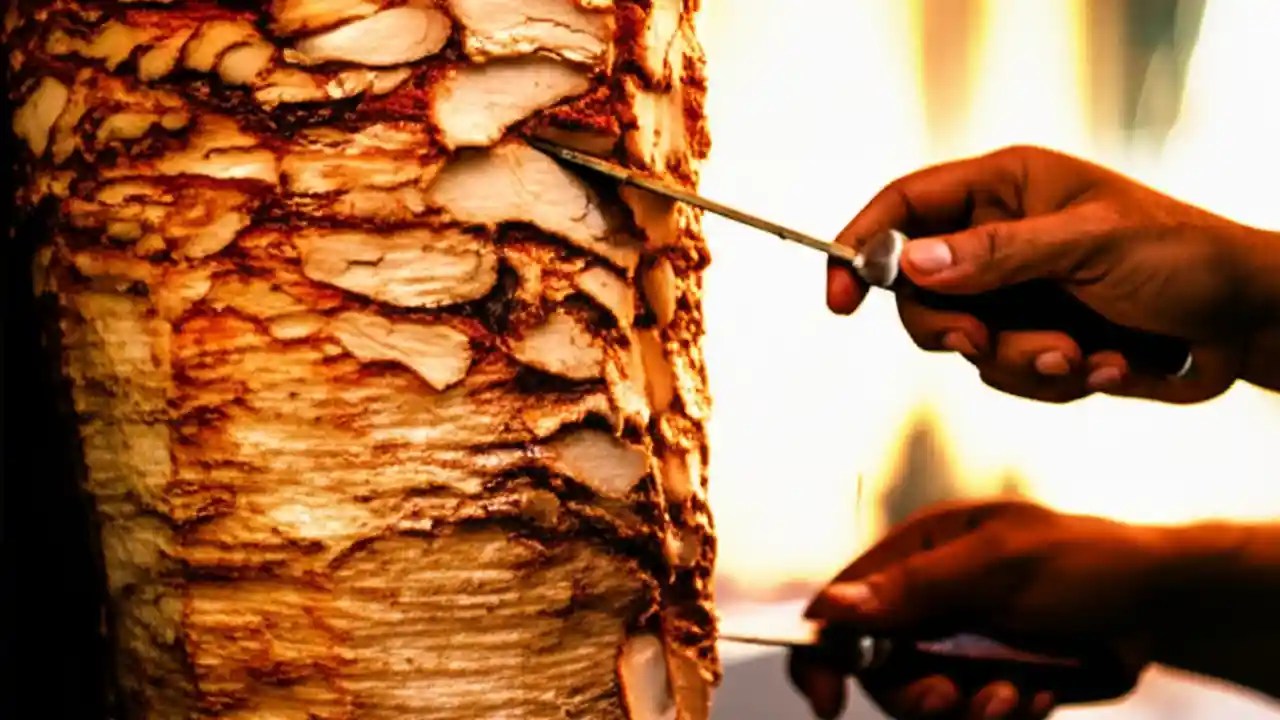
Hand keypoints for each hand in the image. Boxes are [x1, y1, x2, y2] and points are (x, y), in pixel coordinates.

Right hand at [789, 501, 1168, 719]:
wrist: (1161, 605)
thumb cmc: (1084, 561)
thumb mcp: (997, 566)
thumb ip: (915, 588)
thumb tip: (835, 607)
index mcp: (917, 555)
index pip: (842, 605)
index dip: (823, 653)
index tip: (829, 701)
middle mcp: (928, 603)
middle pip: (876, 668)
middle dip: (913, 694)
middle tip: (952, 697)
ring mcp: (959, 644)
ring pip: (923, 702)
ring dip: (966, 710)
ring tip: (1015, 694)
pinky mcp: (991, 680)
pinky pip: (972, 718)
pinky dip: (1004, 715)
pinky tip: (1040, 690)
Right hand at [827, 145, 1279, 403]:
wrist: (1245, 324)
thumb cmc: (1183, 257)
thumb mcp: (1088, 245)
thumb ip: (995, 254)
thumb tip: (908, 263)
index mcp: (1006, 189)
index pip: (906, 206)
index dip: (861, 245)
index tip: (840, 297)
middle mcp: (999, 241)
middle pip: (918, 290)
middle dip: (952, 327)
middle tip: (980, 343)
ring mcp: (1018, 295)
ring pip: (965, 345)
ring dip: (1023, 361)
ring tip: (1083, 355)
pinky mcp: (1040, 343)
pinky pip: (1008, 377)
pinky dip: (1055, 381)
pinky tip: (1109, 364)